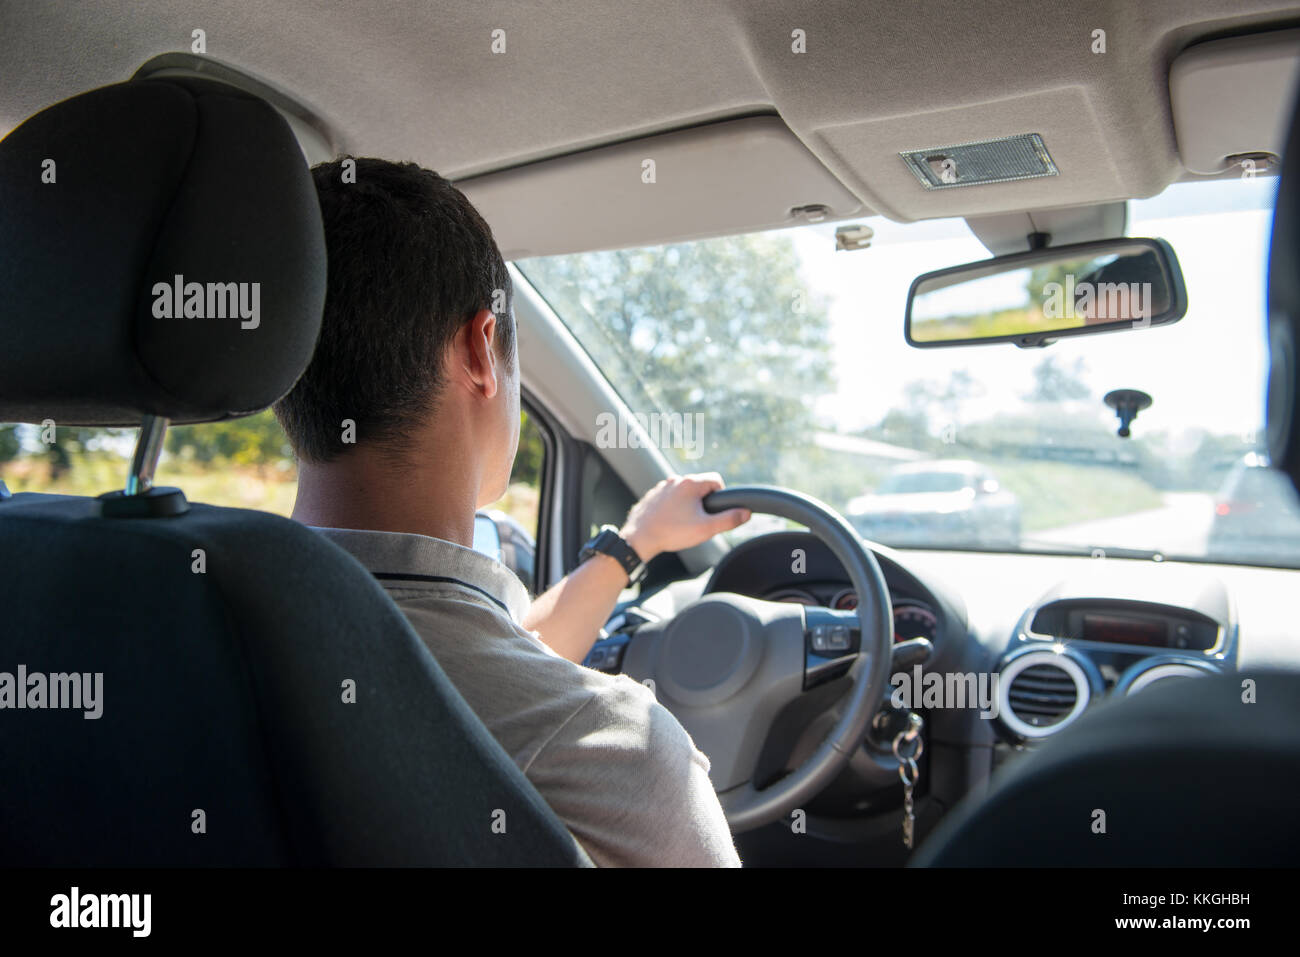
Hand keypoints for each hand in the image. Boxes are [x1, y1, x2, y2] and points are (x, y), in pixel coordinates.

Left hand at [619, 473, 750, 562]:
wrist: (639, 538)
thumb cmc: (672, 532)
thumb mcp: (706, 528)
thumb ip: (729, 520)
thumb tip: (746, 513)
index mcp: (690, 483)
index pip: (716, 480)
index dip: (720, 496)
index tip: (714, 512)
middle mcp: (675, 480)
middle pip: (700, 486)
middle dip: (703, 502)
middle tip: (699, 521)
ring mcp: (661, 487)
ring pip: (684, 493)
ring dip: (688, 504)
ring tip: (683, 523)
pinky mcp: (652, 496)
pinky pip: (669, 498)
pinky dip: (673, 508)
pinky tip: (670, 522)